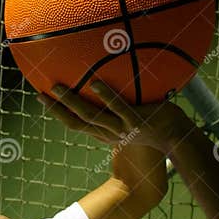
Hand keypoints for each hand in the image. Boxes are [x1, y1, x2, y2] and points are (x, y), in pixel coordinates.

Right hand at [36, 80, 190, 153]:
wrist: (179, 138)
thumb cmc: (157, 124)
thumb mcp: (133, 117)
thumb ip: (119, 105)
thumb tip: (108, 80)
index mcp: (107, 133)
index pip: (76, 124)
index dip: (57, 113)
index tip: (42, 98)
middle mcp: (111, 133)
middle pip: (77, 122)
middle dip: (56, 110)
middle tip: (39, 93)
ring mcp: (123, 128)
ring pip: (91, 116)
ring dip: (72, 102)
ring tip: (57, 86)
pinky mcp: (137, 121)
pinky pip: (118, 107)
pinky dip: (106, 96)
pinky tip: (95, 82)